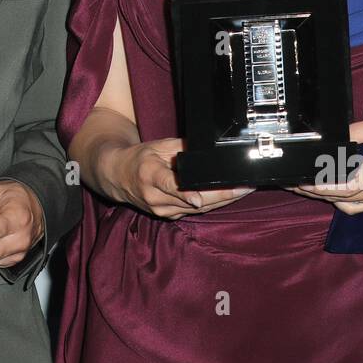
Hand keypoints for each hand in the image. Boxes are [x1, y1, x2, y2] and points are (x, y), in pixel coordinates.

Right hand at [106, 138, 252, 219]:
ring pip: (197, 209)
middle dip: (221, 195)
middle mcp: (154, 197)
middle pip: (192, 201)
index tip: (198, 198)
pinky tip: (228, 197)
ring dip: (222, 201)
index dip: (185, 194)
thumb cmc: (140, 159)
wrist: (118, 177)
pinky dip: (212, 204)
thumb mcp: (158, 146)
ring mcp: (161, 210)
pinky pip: (194, 212)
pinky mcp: (168, 216)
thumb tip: (208, 148)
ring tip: (243, 190)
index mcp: (150, 175)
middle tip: (244, 187)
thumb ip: (182, 148)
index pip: (169, 186)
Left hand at [289, 114, 362, 214]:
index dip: (323, 187)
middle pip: (341, 199)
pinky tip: (325, 191)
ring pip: (346, 206)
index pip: (346, 187)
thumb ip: (356, 131)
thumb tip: (333, 137)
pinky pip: (355, 208)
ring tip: (303, 186)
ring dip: (324, 198)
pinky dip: (338, 202)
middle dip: (315, 192)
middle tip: (293, 182)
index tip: (303, 181)